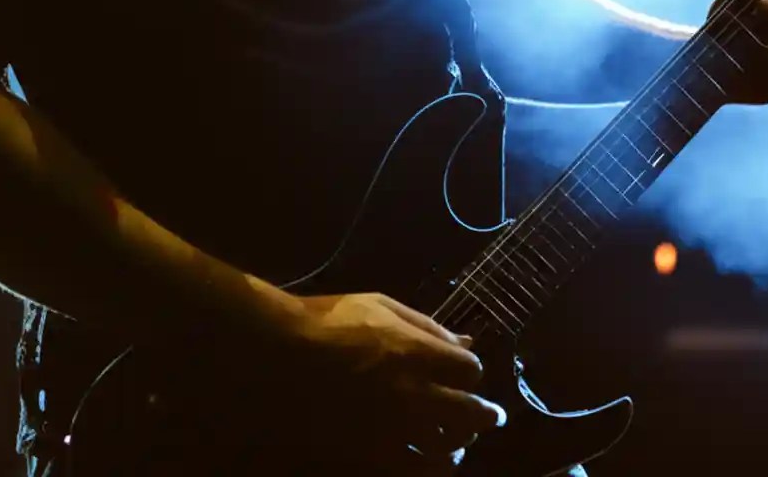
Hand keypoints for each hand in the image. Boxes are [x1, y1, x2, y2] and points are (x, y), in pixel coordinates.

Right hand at [278, 292, 504, 473]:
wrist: (276, 356)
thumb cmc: (328, 321)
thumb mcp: (381, 307)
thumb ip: (427, 326)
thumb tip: (466, 340)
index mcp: (420, 353)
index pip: (470, 369)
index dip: (470, 371)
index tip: (464, 372)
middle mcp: (416, 394)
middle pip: (470, 412)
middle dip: (484, 414)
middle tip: (491, 418)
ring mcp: (394, 428)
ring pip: (447, 447)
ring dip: (458, 444)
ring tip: (458, 445)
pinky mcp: (370, 453)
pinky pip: (414, 469)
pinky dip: (428, 467)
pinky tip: (429, 463)